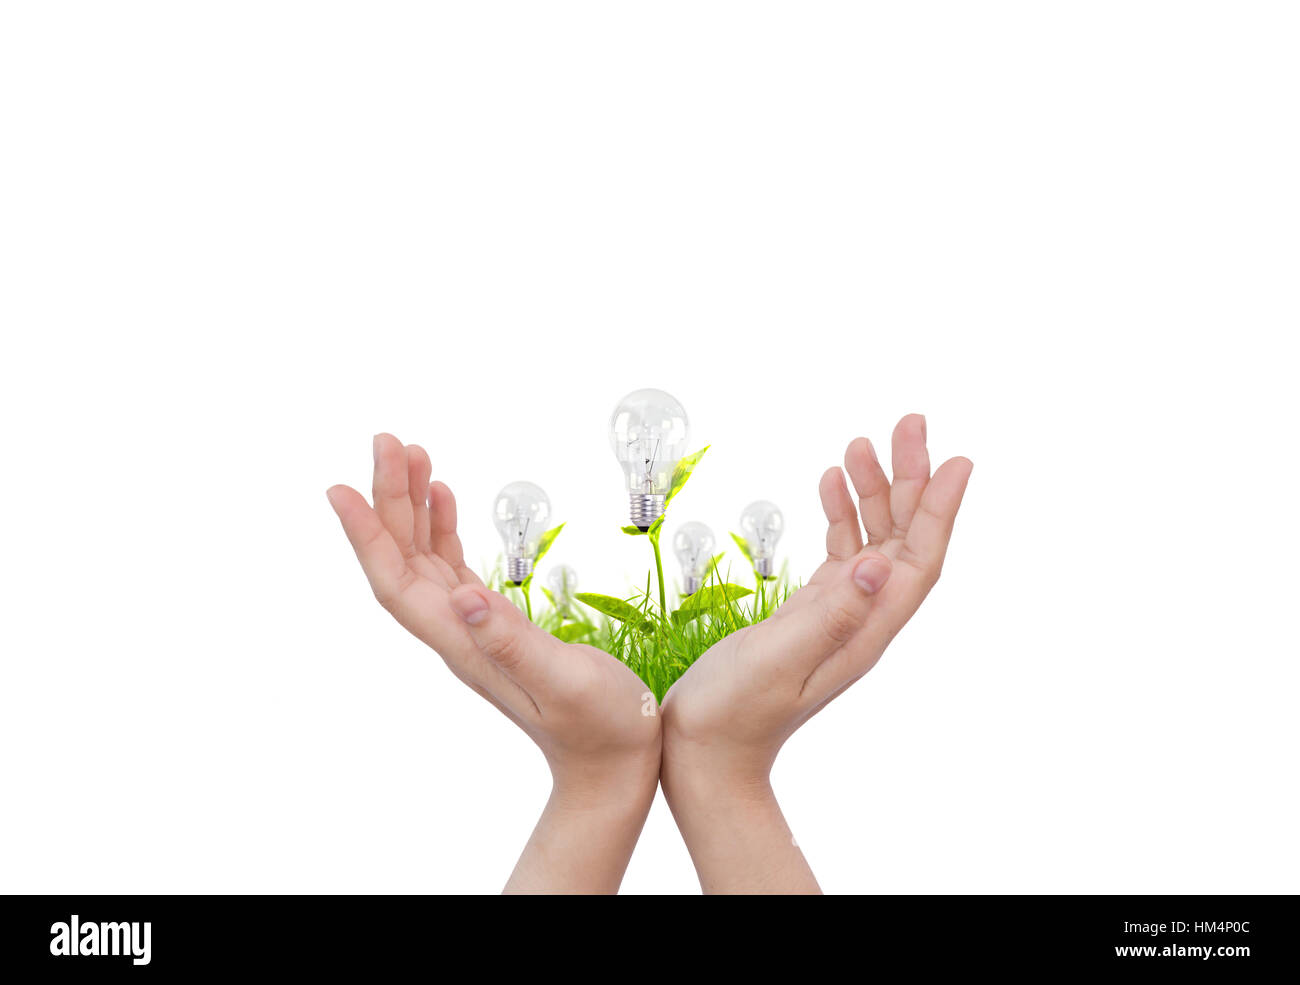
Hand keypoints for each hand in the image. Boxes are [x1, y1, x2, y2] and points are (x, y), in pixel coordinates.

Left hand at [327, 434, 659, 892]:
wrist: (615, 763)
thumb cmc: (601, 727)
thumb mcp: (565, 680)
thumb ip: (514, 640)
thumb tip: (463, 596)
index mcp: (463, 644)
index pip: (396, 583)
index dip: (366, 535)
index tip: (339, 487)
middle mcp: (458, 633)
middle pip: (404, 559)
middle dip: (388, 498)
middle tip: (387, 440)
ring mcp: (474, 628)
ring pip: (425, 557)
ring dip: (412, 506)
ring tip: (412, 453)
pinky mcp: (496, 625)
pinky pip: (453, 566)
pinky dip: (442, 527)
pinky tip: (444, 496)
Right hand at [659, 414, 971, 892]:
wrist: (704, 757)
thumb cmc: (732, 716)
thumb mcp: (777, 660)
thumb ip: (827, 614)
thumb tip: (879, 564)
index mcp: (864, 631)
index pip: (918, 561)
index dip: (939, 510)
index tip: (955, 459)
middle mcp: (860, 621)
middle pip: (902, 541)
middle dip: (909, 481)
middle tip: (909, 423)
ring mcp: (836, 617)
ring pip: (872, 542)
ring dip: (874, 491)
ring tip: (864, 443)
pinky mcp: (807, 615)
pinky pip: (838, 554)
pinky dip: (840, 515)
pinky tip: (829, 484)